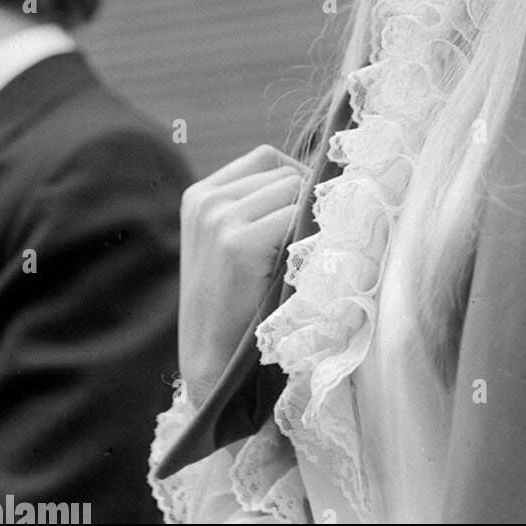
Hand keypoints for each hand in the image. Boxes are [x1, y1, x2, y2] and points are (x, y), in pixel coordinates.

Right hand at [179, 145, 307, 406]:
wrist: (215, 367)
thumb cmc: (236, 307)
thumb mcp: (234, 243)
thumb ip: (261, 207)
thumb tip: (325, 173)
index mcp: (201, 195)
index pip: (267, 158)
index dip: (297, 182)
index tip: (305, 219)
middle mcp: (205, 199)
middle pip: (284, 171)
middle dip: (304, 203)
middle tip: (304, 248)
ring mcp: (217, 218)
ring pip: (294, 188)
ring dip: (307, 221)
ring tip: (297, 261)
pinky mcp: (235, 241)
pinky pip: (295, 215)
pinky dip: (307, 237)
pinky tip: (297, 268)